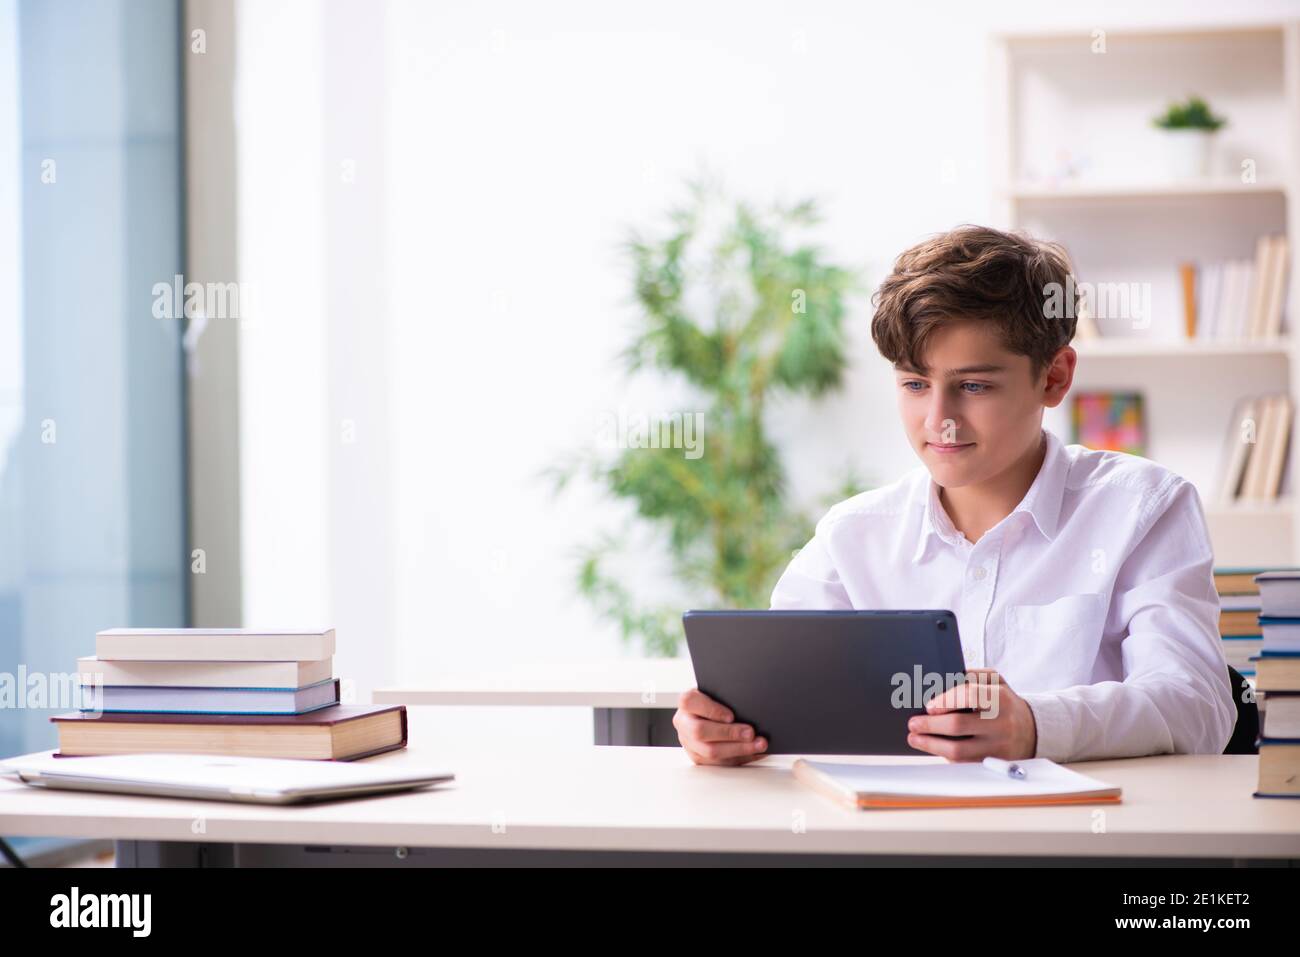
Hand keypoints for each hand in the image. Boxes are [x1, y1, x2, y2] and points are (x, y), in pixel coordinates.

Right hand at [673, 688, 767, 764]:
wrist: (709, 713)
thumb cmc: (717, 701)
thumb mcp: (719, 693)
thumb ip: (727, 698)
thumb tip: (748, 709)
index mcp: (686, 703)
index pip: (690, 702)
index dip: (711, 710)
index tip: (731, 716)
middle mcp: (683, 723)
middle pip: (700, 731)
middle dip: (729, 734)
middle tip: (750, 733)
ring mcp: (689, 742)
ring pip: (710, 752)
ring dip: (738, 749)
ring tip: (758, 745)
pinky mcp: (699, 757)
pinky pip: (719, 763)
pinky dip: (740, 758)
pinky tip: (754, 752)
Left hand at [906, 669, 1037, 760]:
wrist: (1032, 730)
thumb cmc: (1004, 702)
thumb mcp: (995, 681)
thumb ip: (971, 675)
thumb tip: (939, 680)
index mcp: (1000, 699)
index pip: (970, 695)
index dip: (946, 700)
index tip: (928, 706)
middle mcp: (1001, 724)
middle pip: (958, 726)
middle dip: (930, 725)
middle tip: (913, 723)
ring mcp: (998, 747)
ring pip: (958, 751)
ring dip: (931, 745)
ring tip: (915, 738)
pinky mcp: (993, 765)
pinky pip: (963, 763)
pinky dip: (944, 756)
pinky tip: (933, 747)